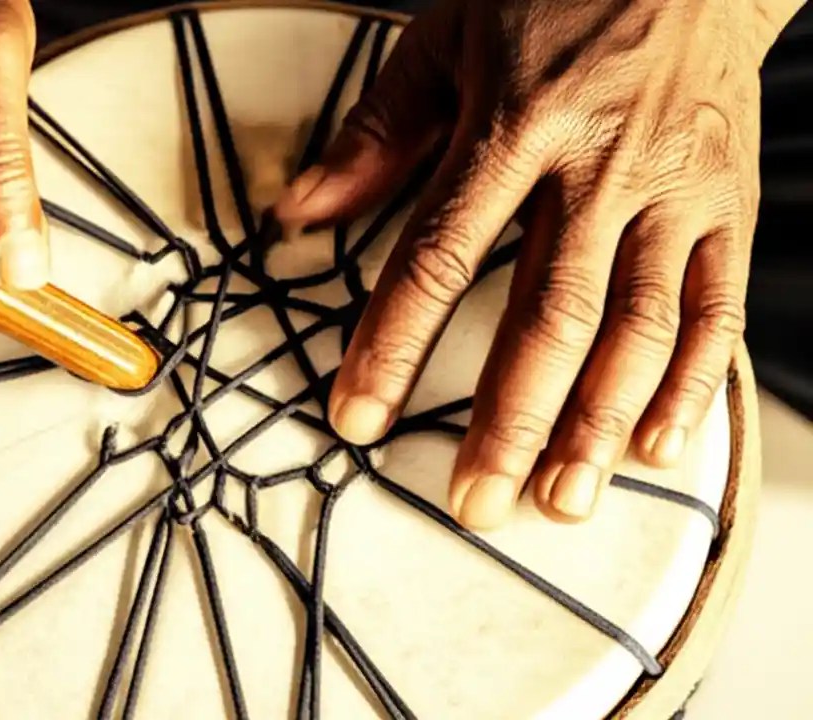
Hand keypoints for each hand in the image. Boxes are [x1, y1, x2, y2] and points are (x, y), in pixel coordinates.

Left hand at [276, 0, 803, 527]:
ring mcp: (674, 190)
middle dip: (507, 421)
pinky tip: (656, 450)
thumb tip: (297, 213)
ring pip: (637, 327)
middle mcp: (600, 165)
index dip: (394, 347)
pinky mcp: (729, 205)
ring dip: (597, 424)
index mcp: (515, 123)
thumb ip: (376, 134)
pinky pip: (716, 307)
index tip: (355, 419)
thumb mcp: (447, 40)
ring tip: (557, 502)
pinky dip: (691, 384)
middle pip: (549, 315)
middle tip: (473, 503)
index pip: (439, 255)